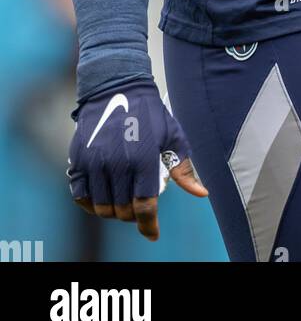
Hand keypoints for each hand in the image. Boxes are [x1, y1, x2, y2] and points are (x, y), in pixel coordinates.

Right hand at [67, 81, 206, 240]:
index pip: (145, 206)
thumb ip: (184, 168)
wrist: (116, 86)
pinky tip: (101, 199)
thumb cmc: (149, 113)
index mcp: (144, 159)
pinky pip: (80, 195)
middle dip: (133, 216)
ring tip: (122, 203)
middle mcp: (118, 163)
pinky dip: (90, 204)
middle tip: (139, 208)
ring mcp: (95, 162)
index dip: (149, 226)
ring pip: (102, 207)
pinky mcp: (78, 159)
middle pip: (123, 211)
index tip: (152, 233)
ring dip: (113, 212)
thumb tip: (201, 193)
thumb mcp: (173, 136)